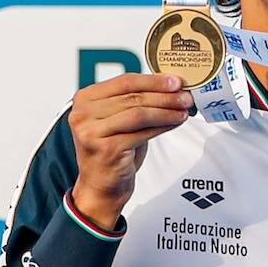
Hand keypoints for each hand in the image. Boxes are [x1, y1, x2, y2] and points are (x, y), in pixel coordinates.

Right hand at [67, 72, 193, 230]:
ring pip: (138, 113)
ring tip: (184, 110)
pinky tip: (175, 123)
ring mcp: (91, 132)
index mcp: (84, 98)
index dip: (153, 80)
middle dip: (164, 95)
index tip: (175, 81)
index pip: (124, 81)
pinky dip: (162, 126)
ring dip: (166, 110)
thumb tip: (170, 86)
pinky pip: (142, 132)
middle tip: (185, 96)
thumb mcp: (119, 119)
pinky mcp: (106, 149)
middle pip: (133, 97)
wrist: (100, 186)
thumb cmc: (112, 150)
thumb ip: (134, 101)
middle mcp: (83, 113)